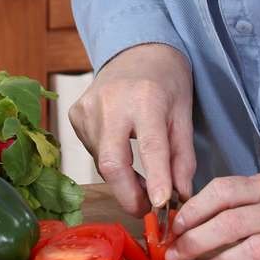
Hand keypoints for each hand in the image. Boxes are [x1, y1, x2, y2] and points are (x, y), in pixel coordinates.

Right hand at [68, 43, 194, 214]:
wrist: (136, 49)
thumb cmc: (166, 80)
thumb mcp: (184, 114)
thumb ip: (183, 158)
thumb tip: (180, 196)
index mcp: (145, 97)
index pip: (150, 145)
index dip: (155, 178)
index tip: (160, 206)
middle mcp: (111, 101)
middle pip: (112, 162)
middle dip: (128, 194)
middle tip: (147, 209)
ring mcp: (88, 107)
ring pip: (102, 161)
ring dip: (123, 179)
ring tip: (143, 178)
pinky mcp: (75, 115)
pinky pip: (93, 151)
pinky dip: (110, 162)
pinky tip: (123, 150)